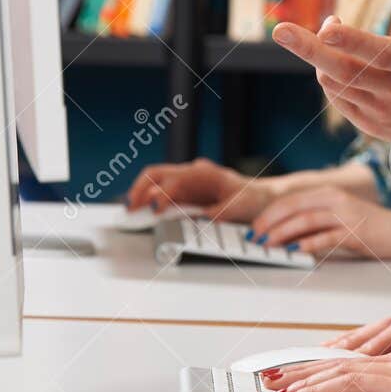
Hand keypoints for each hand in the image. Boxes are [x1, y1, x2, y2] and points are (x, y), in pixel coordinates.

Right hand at [125, 159, 276, 221]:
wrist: (261, 198)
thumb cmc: (253, 199)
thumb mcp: (242, 206)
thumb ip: (222, 211)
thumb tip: (203, 217)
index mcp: (205, 173)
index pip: (174, 179)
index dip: (162, 194)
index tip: (154, 209)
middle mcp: (191, 173)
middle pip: (156, 174)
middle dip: (139, 189)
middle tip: (129, 208)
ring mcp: (186, 182)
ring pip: (154, 181)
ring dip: (139, 194)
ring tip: (129, 210)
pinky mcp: (183, 193)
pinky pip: (160, 192)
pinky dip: (147, 200)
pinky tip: (140, 211)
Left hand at [249, 188, 390, 259]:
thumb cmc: (370, 227)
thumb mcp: (339, 216)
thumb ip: (315, 220)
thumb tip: (284, 233)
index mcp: (329, 194)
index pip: (290, 200)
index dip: (269, 213)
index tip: (255, 228)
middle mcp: (335, 200)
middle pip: (293, 206)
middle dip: (270, 222)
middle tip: (256, 238)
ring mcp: (345, 215)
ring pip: (305, 220)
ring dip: (282, 233)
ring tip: (269, 245)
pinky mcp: (355, 232)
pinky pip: (325, 236)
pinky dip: (307, 244)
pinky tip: (296, 251)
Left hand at [271, 0, 390, 173]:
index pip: (380, 53)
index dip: (351, 40)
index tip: (328, 25)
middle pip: (346, 71)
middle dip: (310, 50)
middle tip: (281, 31)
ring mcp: (384, 113)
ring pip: (338, 86)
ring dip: (321, 59)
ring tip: (327, 36)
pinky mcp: (375, 126)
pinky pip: (341, 101)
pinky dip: (329, 80)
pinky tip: (333, 61)